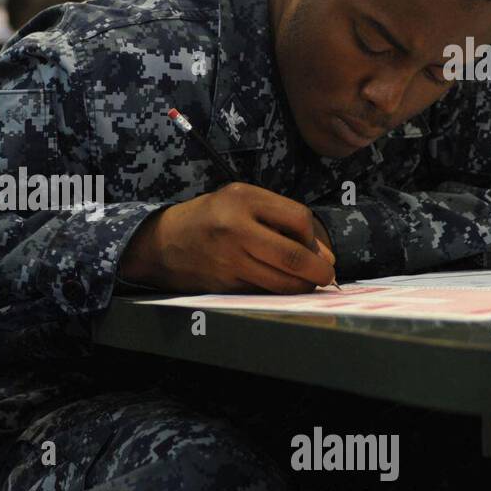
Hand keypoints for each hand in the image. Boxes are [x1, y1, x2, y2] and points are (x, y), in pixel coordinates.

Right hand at [120, 183, 336, 293]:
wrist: (163, 242)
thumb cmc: (210, 216)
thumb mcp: (242, 200)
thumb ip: (281, 218)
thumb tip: (323, 254)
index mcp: (243, 199)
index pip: (298, 219)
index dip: (315, 237)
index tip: (316, 248)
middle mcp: (236, 228)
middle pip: (293, 256)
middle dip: (318, 271)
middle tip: (327, 276)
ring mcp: (229, 259)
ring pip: (281, 281)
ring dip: (303, 286)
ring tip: (308, 283)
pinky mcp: (224, 283)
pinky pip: (263, 291)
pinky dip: (279, 292)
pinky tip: (281, 286)